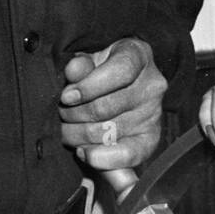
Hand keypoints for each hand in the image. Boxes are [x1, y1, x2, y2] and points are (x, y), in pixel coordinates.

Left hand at [59, 37, 166, 170]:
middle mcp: (152, 85)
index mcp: (138, 55)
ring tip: (68, 130)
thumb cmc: (99, 73)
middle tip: (61, 114)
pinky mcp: (150, 139)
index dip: (89, 86)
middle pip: (107, 106)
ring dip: (79, 135)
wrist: (117, 93)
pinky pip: (127, 155)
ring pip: (108, 132)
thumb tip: (73, 69)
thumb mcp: (90, 62)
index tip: (67, 96)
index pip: (121, 71)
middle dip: (75, 114)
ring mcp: (153, 113)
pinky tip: (83, 152)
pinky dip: (99, 158)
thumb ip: (81, 65)